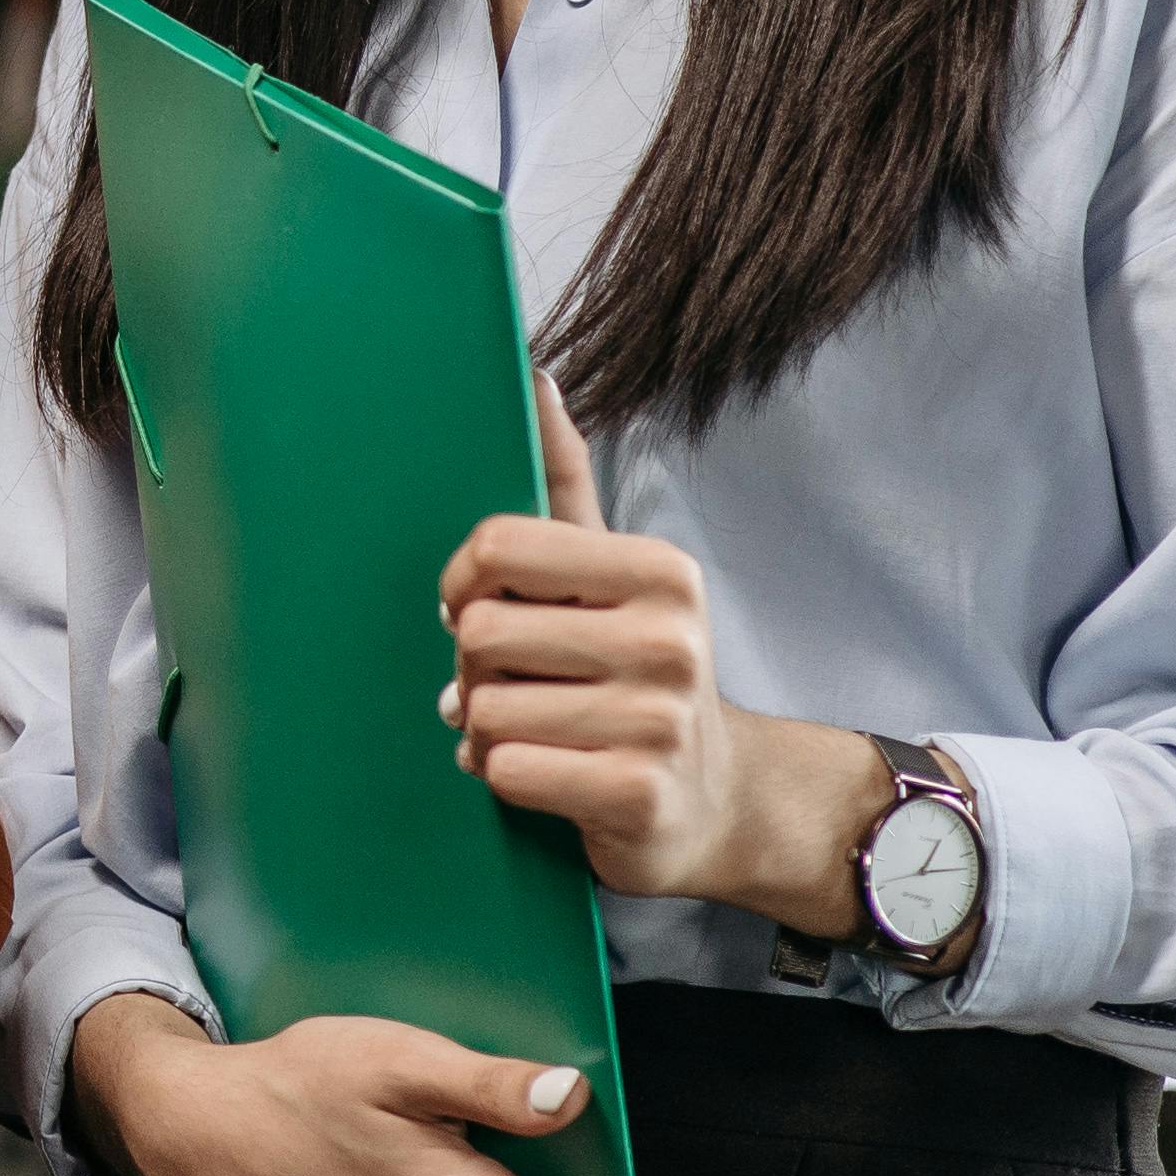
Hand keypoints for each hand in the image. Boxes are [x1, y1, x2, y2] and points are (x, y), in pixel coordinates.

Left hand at [438, 380, 889, 935]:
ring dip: (483, 729)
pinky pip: (505, 768)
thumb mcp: (612, 576)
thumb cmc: (638, 673)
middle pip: (480, 634)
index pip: (496, 547)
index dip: (462, 584)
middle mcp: (669, 639)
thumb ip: (567, 481)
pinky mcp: (636, 794)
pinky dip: (499, 774)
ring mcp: (657, 719)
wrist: (713, 797)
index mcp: (658, 571)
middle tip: (515, 685)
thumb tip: (533, 379)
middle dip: (474, 670)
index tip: (477, 607)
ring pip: (483, 708)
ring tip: (532, 731)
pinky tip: (542, 772)